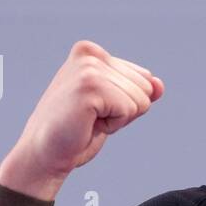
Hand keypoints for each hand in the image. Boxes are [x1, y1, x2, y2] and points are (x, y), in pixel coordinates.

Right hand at [2, 40, 163, 195]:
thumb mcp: (114, 106)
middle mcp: (90, 54)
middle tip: (91, 117)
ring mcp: (89, 68)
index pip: (144, 79)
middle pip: (145, 87)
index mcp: (92, 52)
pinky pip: (129, 110)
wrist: (45, 153)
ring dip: (118, 119)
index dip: (125, 103)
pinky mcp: (90, 86)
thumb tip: (159, 84)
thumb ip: (139, 91)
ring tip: (88, 120)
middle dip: (124, 110)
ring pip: (140, 100)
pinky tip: (88, 123)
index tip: (96, 110)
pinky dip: (113, 125)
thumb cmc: (77, 131)